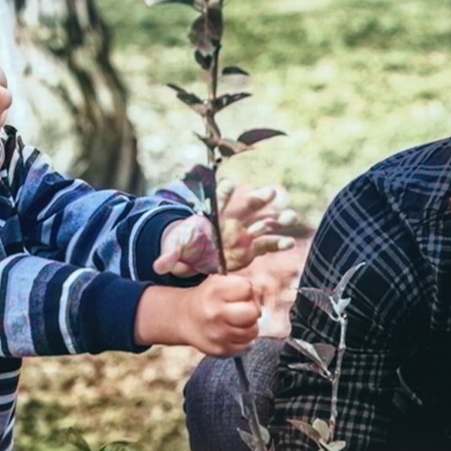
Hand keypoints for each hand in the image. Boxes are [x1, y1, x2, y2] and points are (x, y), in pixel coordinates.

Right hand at [135, 274, 260, 355]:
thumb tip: (261, 298)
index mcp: (214, 291)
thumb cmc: (209, 298)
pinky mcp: (220, 350)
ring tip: (238, 322)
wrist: (184, 319)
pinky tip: (234, 334)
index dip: (247, 291)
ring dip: (250, 327)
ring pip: (253, 331)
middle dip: (252, 310)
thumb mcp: (220, 283)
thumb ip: (244, 287)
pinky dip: (244, 341)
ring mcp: (217, 334)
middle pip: (253, 312)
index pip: (247, 288)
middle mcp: (214, 313)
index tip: (238, 295)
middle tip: (242, 311)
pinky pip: (246, 346)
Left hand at [154, 181, 296, 276]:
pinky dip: (278, 243)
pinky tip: (290, 242)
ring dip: (277, 219)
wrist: (197, 257)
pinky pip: (267, 245)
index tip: (229, 184)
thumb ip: (169, 257)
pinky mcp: (251, 250)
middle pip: (246, 208)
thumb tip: (159, 266)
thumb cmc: (187, 248)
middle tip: (271, 192)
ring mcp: (244, 235)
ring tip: (291, 216)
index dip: (223, 194)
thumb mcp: (175, 252)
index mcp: (213, 217)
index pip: (218, 202)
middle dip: (258, 200)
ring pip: (262, 224)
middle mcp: (232, 222)